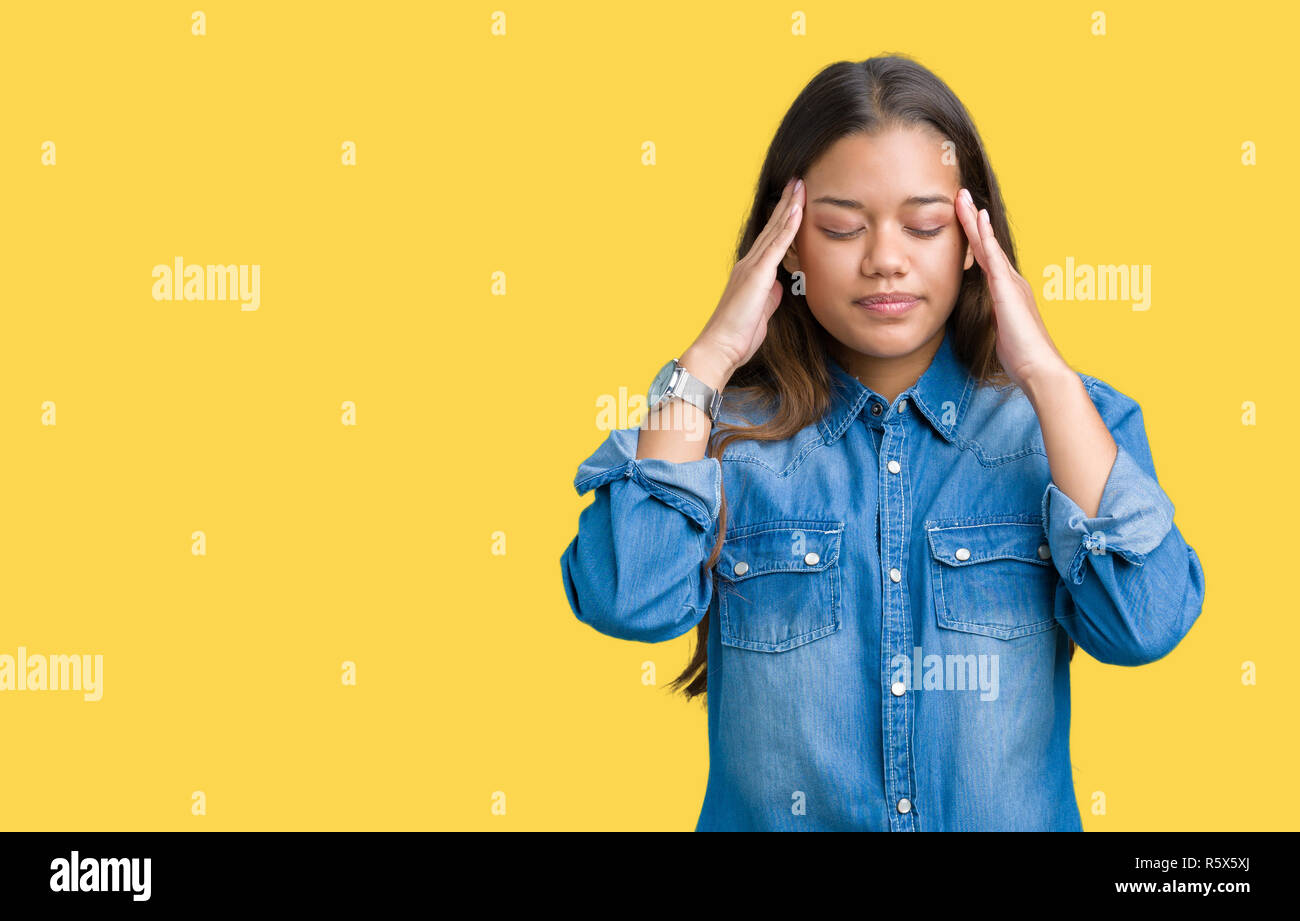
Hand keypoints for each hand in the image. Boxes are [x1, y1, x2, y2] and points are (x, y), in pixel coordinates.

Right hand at [691, 175, 804, 376]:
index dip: (783, 219)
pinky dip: (787, 227)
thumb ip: (770, 294)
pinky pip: (776, 246)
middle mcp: (749, 264)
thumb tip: (780, 284)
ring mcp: (752, 267)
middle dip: (786, 204)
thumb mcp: (762, 311)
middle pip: (772, 228)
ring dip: (789, 206)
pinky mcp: (756, 274)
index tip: (795, 201)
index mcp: (750, 273)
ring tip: (799, 185)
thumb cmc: (738, 335)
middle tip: (798, 182)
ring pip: (774, 230)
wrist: (721, 347)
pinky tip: (796, 210)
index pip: (771, 240)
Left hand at [955, 187, 1069, 392]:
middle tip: (959, 195)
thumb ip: (994, 319)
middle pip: (986, 244)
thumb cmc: (1021, 357)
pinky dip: (985, 237)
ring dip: (974, 220)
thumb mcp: (1000, 333)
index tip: (962, 217)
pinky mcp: (1008, 290)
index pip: (985, 258)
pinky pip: (993, 258)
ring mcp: (1011, 283)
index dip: (973, 237)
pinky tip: (977, 220)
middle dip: (971, 219)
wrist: (1039, 368)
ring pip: (988, 245)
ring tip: (962, 198)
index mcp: (1007, 291)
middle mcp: (1011, 281)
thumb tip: (987, 319)